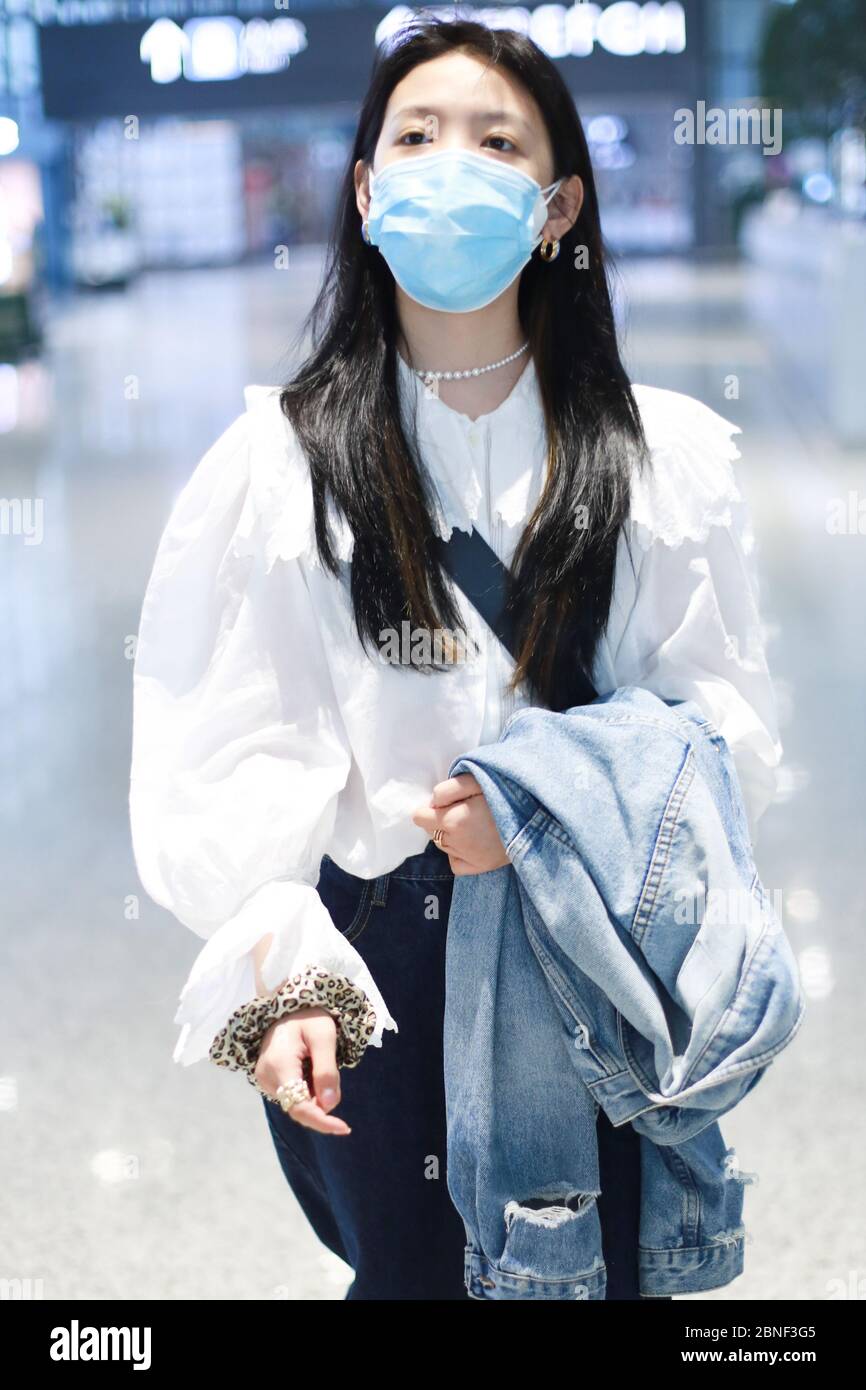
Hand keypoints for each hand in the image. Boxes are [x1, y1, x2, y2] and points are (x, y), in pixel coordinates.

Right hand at [254, 1007, 351, 1135]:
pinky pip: (292, 1095)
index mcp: (279, 1065)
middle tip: (333, 1076)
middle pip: (299, 1108)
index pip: (299, 1106)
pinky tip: (310, 1067)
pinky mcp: (267, 1080)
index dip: (322, 1121)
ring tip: (318, 1062)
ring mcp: (264, 1079)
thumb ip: (327, 1071)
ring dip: (315, 1093)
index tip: (344, 1128)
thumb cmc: (309, 1016)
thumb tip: (329, 1106)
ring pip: (297, 1103)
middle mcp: (266, 1076)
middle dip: (321, 1102)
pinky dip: (308, 1089)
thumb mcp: (324, 1036)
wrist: (288, 1006)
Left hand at [411, 772, 510, 874]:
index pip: (419, 817)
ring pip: (443, 845)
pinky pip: (454, 863)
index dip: (430, 807)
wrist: (537, 815)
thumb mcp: (476, 780)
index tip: (446, 802)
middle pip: (431, 831)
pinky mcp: (481, 867)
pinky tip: (472, 841)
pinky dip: (457, 853)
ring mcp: (469, 858)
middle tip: (462, 809)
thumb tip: (432, 801)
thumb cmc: (506, 792)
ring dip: (449, 835)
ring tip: (471, 822)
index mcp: (452, 820)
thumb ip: (448, 788)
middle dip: (439, 820)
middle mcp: (457, 843)